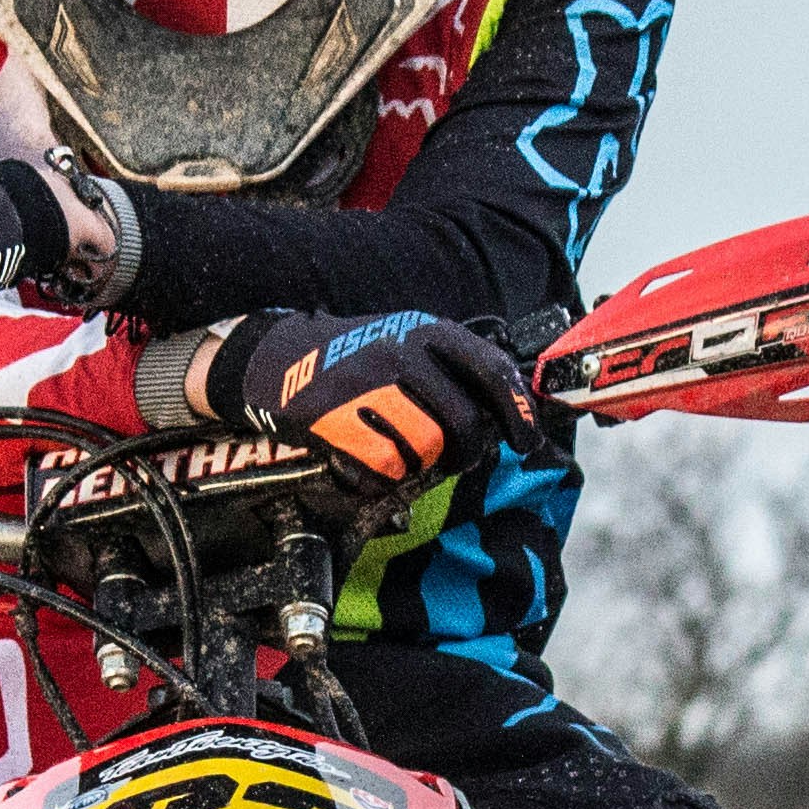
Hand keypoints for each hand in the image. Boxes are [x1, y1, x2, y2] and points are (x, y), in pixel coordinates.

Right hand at [199, 309, 533, 488]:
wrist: (280, 359)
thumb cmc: (356, 361)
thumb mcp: (408, 345)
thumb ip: (453, 372)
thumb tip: (504, 418)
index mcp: (428, 332)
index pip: (492, 370)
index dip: (518, 411)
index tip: (527, 440)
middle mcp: (404, 351)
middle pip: (463, 422)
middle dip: (467, 453)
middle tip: (457, 461)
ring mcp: (370, 383)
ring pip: (427, 448)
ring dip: (419, 463)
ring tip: (400, 452)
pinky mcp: (338, 416)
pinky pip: (385, 465)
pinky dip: (382, 476)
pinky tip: (368, 462)